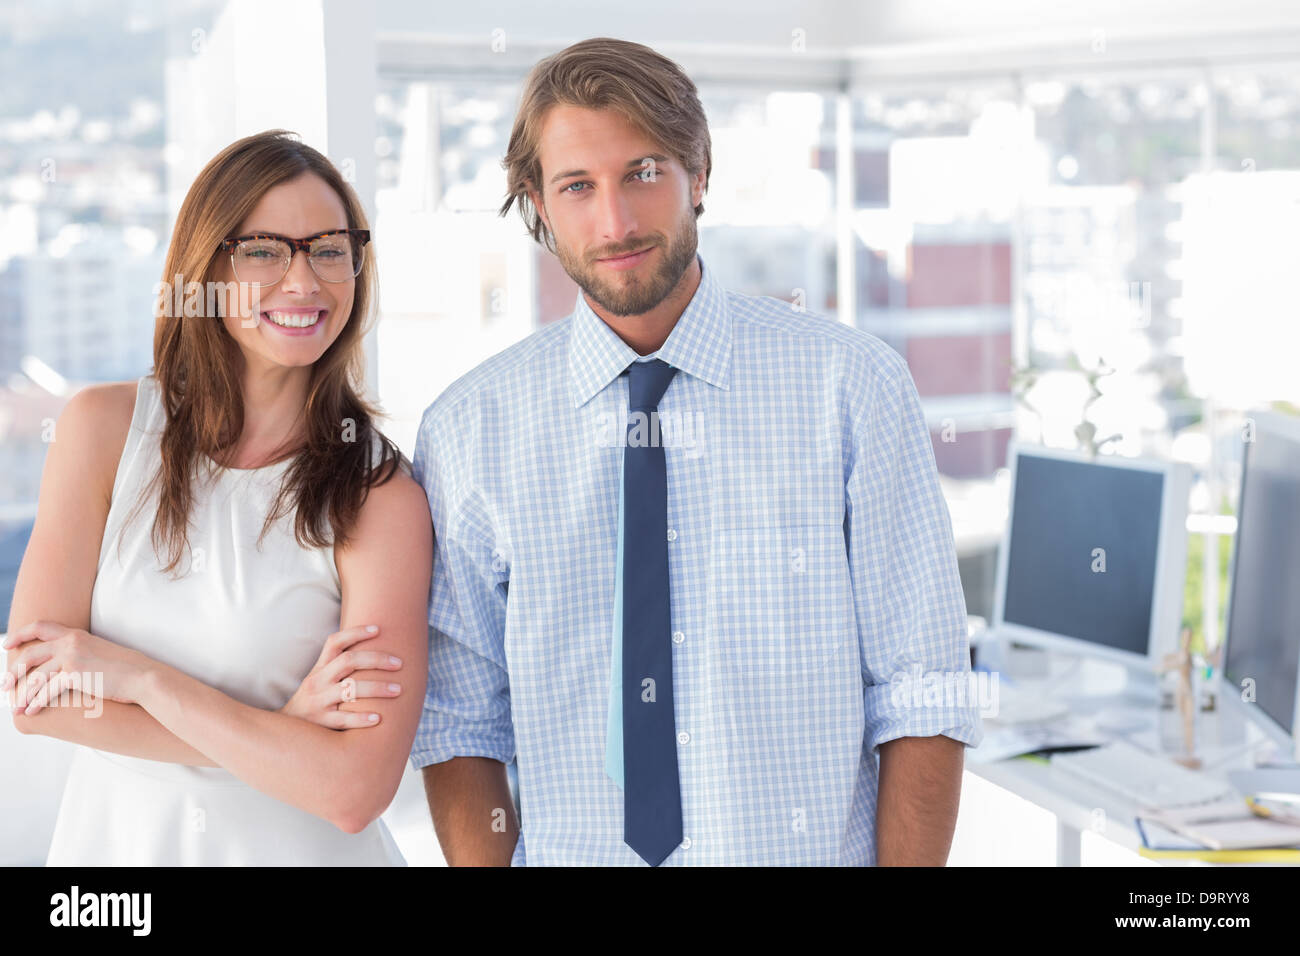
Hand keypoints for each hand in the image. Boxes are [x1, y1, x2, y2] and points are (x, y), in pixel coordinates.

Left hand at [2, 620, 146, 714]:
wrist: (142, 676)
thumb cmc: (126, 669)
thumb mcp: (101, 653)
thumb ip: (82, 653)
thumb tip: (68, 667)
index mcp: (76, 635)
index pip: (41, 627)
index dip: (20, 634)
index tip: (7, 645)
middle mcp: (71, 642)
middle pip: (30, 654)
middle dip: (14, 672)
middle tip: (5, 686)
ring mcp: (71, 657)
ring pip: (36, 676)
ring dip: (24, 694)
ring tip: (18, 708)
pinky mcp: (74, 674)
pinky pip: (47, 690)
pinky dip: (37, 702)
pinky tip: (32, 711)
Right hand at [279, 624, 402, 728]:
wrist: (286, 731)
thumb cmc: (313, 702)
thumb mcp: (319, 680)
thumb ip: (339, 668)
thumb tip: (375, 653)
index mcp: (319, 668)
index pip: (335, 642)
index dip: (356, 632)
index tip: (378, 629)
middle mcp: (317, 681)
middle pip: (348, 661)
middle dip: (377, 660)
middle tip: (399, 663)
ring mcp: (318, 702)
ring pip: (350, 689)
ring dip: (377, 688)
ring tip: (398, 690)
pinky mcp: (320, 723)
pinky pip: (343, 719)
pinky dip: (361, 718)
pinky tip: (379, 719)